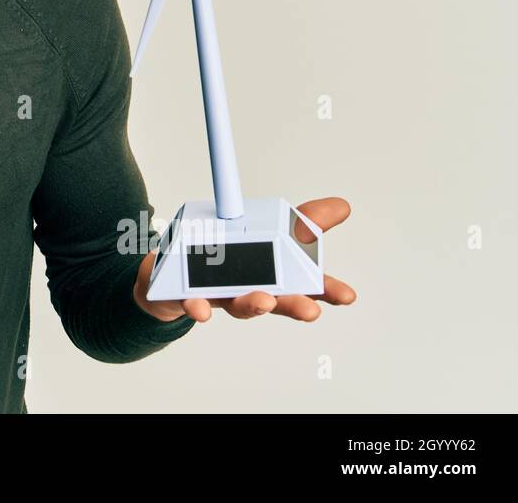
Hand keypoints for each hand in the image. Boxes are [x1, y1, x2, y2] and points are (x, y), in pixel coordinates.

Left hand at [133, 197, 357, 322]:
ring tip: (263, 301)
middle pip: (276, 301)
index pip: (304, 285)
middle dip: (294, 305)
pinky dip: (198, 307)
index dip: (326, 290)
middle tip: (310, 310)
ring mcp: (219, 296)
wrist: (170, 276)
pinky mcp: (189, 296)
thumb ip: (302, 222)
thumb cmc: (224, 257)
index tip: (347, 296)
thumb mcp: (266, 232)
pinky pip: (193, 303)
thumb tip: (343, 206)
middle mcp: (249, 291)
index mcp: (271, 276)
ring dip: (252, 304)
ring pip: (238, 304)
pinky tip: (201, 310)